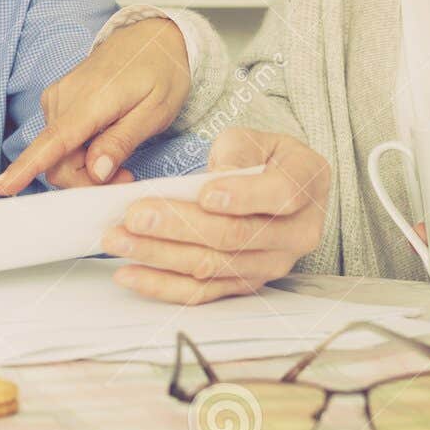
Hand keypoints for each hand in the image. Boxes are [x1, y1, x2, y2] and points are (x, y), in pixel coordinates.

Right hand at [0, 18, 190, 195]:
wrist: (152, 37)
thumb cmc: (161, 72)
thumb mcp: (156, 111)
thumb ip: (122, 141)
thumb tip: (96, 172)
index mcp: (91, 100)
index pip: (53, 142)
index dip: (26, 168)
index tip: (1, 187)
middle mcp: (65, 98)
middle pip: (56, 161)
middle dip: (86, 180)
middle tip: (125, 176)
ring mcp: (57, 97)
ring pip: (56, 154)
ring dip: (84, 168)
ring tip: (119, 159)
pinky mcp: (56, 99)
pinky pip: (58, 140)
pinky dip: (78, 152)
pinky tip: (103, 143)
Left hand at [100, 127, 329, 303]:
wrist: (277, 184)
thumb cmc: (263, 156)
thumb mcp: (255, 137)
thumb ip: (238, 150)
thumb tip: (216, 176)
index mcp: (309, 184)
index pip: (280, 195)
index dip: (242, 196)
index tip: (204, 193)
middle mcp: (298, 232)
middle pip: (236, 236)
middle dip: (179, 226)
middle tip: (135, 216)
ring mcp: (272, 264)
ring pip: (214, 267)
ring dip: (160, 256)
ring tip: (120, 241)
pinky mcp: (245, 284)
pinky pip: (203, 293)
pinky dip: (163, 285)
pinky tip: (130, 274)